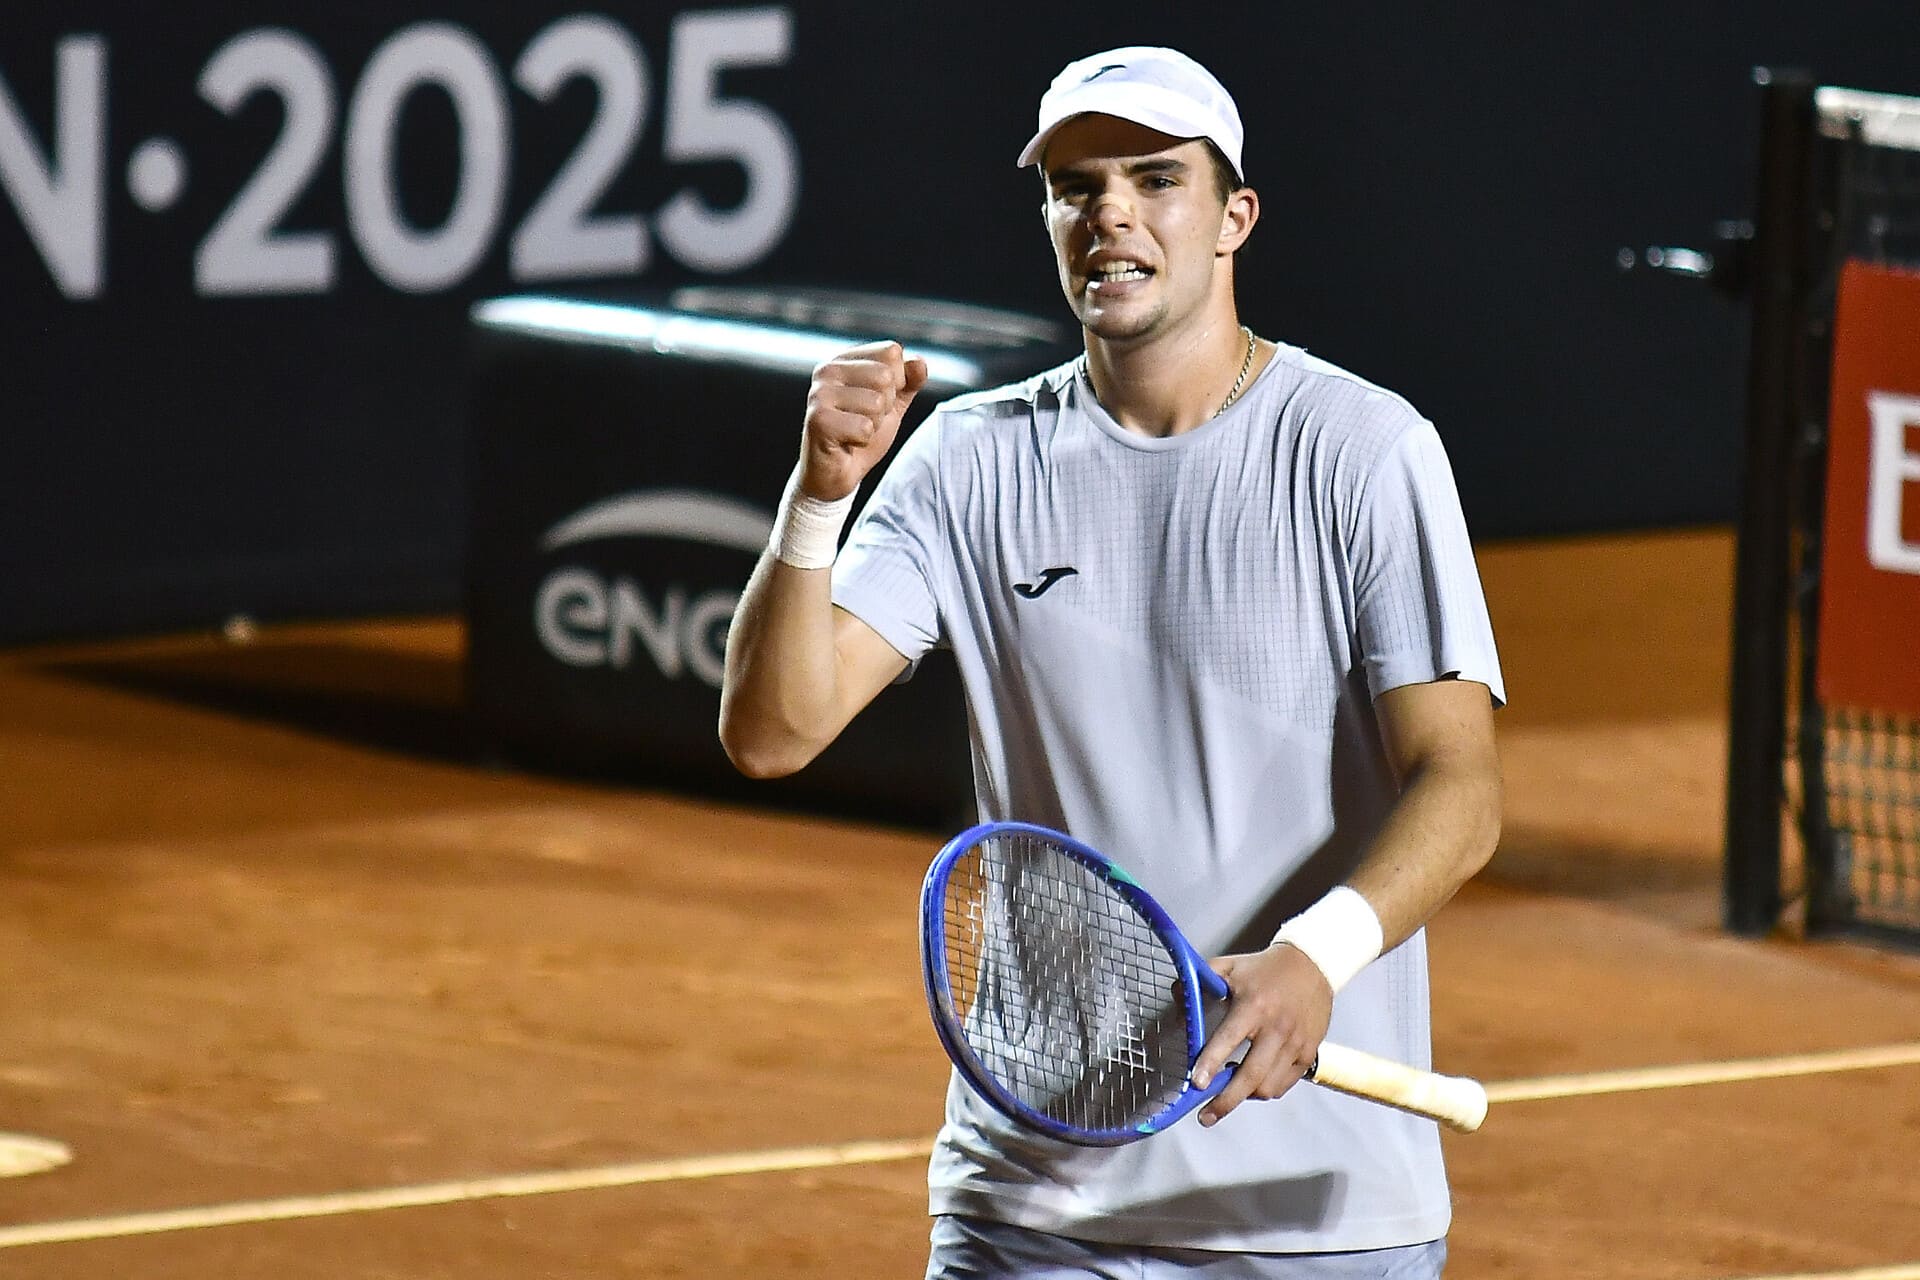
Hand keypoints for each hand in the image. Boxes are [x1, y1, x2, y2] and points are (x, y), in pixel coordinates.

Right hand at [800, 341, 928, 500]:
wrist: (835, 472)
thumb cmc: (860, 433)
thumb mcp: (892, 403)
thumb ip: (909, 380)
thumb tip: (919, 361)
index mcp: (844, 359)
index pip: (891, 351)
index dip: (897, 381)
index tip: (877, 400)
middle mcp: (827, 369)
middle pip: (885, 376)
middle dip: (885, 406)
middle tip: (865, 419)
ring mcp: (819, 393)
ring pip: (876, 403)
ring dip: (874, 425)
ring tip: (854, 431)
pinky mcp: (818, 420)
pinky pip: (864, 427)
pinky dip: (863, 440)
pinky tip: (846, 442)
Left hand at [1190, 943, 1333, 1126]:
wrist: (1312, 965)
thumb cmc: (1266, 969)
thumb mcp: (1230, 966)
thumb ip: (1201, 980)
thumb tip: (1177, 995)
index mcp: (1254, 1005)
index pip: (1229, 1039)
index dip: (1211, 1064)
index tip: (1197, 1083)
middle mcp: (1276, 1028)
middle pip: (1250, 1077)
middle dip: (1225, 1101)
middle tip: (1206, 1115)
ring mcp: (1295, 1044)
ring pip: (1267, 1087)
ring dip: (1244, 1096)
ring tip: (1228, 1094)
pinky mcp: (1308, 1054)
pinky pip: (1283, 1085)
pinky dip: (1265, 1090)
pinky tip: (1252, 1083)